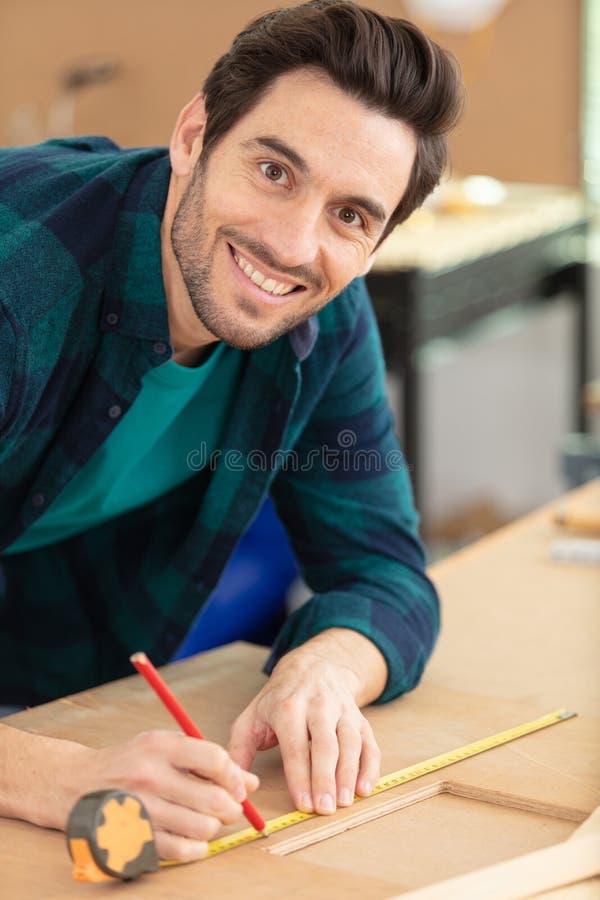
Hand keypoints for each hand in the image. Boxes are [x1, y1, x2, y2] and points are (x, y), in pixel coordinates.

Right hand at [8, 728, 257, 860]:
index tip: (238, 786)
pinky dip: (196, 848)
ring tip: (207, 822)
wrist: (76, 784)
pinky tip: (194, 840)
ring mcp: (141, 808)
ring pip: (202, 827)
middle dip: (231, 807)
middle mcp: (150, 775)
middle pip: (213, 798)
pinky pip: (180, 850)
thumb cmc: (129, 762)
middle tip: (228, 808)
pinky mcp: (133, 836)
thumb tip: (250, 782)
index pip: (213, 758)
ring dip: (213, 828)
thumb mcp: (163, 747)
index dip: (234, 776)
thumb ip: (206, 760)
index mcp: (160, 746)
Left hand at [228, 630, 383, 815]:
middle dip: (326, 779)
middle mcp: (318, 707)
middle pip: (325, 746)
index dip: (299, 777)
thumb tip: (234, 785)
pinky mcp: (359, 718)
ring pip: (350, 743)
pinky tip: (365, 788)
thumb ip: (239, 750)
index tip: (303, 804)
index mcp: (288, 708)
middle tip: (325, 809)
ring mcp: (342, 711)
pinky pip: (369, 743)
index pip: (295, 747)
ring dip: (349, 774)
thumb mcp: (252, 717)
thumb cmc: (279, 699)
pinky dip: (370, 767)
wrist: (314, 667)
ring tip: (345, 802)